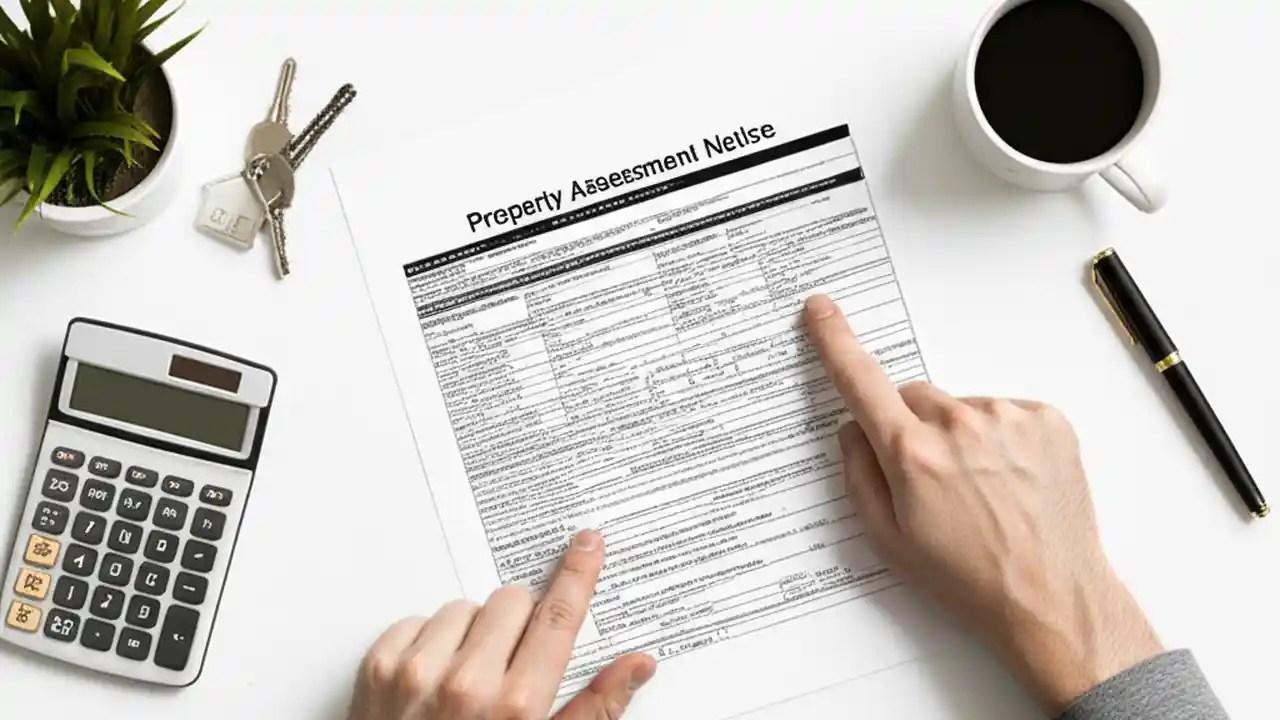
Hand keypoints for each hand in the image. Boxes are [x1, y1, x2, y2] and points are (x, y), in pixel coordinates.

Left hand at [348, 530, 655, 719]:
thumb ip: (595, 706)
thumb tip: (638, 664)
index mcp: (517, 705)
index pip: (559, 617)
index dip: (578, 573)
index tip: (588, 545)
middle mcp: (467, 683)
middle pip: (511, 602)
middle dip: (518, 622)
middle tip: (511, 662)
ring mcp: (417, 672)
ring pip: (463, 607)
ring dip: (471, 632)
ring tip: (466, 677)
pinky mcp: (377, 668)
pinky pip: (416, 621)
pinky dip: (427, 642)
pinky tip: (432, 678)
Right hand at [803, 294, 1162, 713]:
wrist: (1050, 598)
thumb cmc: (969, 578)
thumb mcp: (887, 539)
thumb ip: (858, 474)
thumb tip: (853, 430)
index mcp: (912, 454)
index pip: (859, 381)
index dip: (834, 340)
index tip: (821, 310)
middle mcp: (958, 425)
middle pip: (912, 396)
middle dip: (910, 426)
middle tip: (930, 480)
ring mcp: (1006, 418)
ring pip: (960, 406)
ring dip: (959, 435)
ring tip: (980, 490)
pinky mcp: (1045, 419)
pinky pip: (1002, 412)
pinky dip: (999, 437)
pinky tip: (1008, 480)